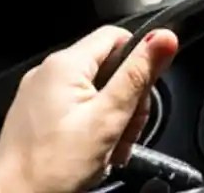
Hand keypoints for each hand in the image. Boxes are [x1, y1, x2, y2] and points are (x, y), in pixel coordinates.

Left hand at [0, 26, 178, 192]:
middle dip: (126, 99)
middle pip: (108, 67)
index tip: (145, 90)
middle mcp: (48, 72)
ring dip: (112, 117)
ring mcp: (40, 94)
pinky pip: (76, 108)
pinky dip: (92, 125)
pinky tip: (94, 150)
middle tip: (126, 130)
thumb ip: (138, 75)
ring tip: (109, 148)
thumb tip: (165, 37)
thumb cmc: (53, 167)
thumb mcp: (108, 119)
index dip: (139, 60)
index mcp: (65, 64)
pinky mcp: (37, 115)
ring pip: (94, 91)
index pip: (116, 36)